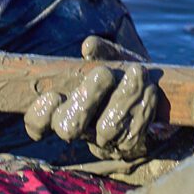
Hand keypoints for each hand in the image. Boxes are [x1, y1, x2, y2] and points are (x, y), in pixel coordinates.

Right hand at [22, 36, 163, 161]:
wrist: (157, 94)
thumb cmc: (125, 72)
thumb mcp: (113, 57)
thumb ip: (101, 51)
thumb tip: (89, 47)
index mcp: (61, 108)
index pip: (36, 123)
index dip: (40, 114)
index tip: (55, 96)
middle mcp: (78, 129)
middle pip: (67, 128)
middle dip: (85, 100)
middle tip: (103, 73)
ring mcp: (102, 142)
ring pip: (106, 129)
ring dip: (123, 97)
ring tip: (138, 72)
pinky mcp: (128, 146)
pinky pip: (133, 134)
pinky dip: (143, 106)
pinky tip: (149, 88)